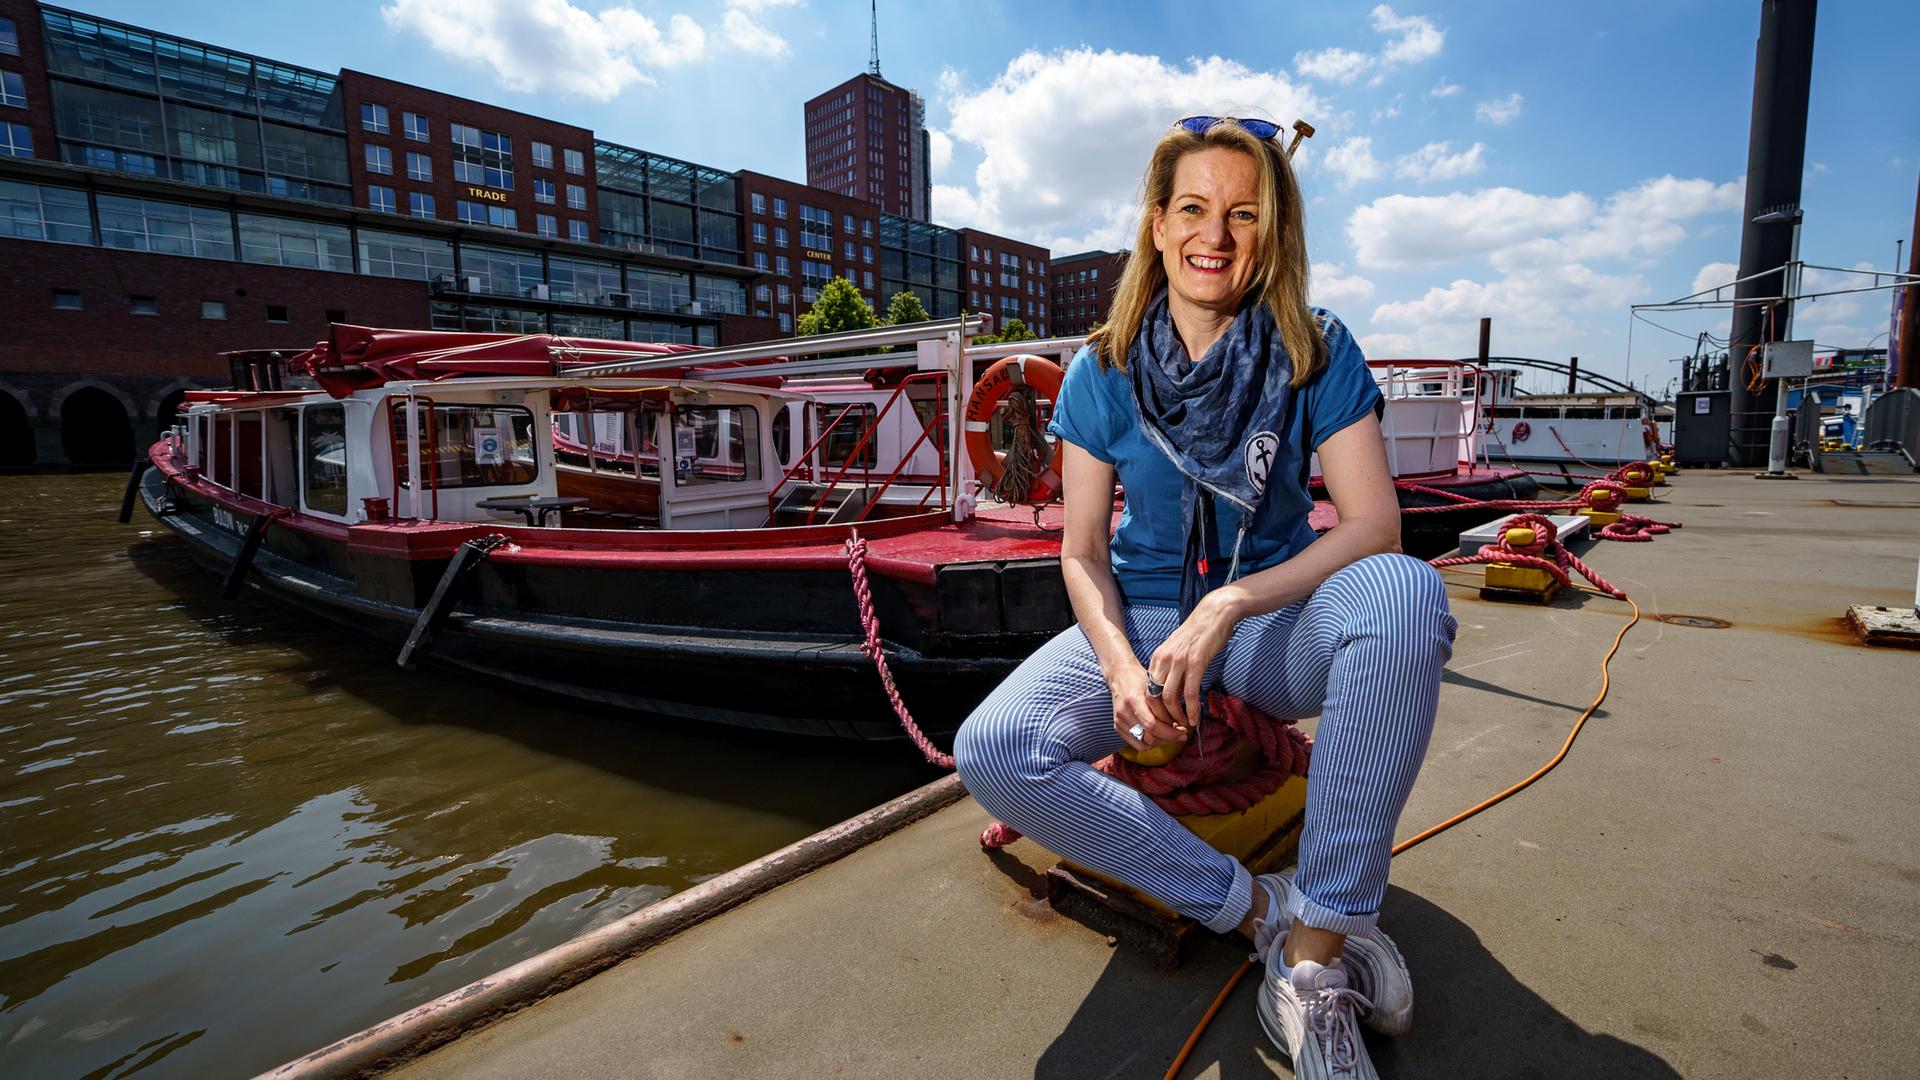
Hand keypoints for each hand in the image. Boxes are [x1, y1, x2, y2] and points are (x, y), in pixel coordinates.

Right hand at [1110, 663, 1186, 751]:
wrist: (1119, 676)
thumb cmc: (1139, 678)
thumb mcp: (1154, 687)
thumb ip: (1164, 706)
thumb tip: (1179, 724)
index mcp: (1133, 700)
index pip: (1153, 726)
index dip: (1171, 732)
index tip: (1183, 730)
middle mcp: (1124, 713)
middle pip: (1149, 737)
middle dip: (1168, 738)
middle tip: (1181, 734)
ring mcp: (1119, 721)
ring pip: (1143, 744)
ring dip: (1160, 742)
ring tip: (1170, 734)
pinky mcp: (1118, 727)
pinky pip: (1137, 743)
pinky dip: (1150, 741)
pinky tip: (1159, 734)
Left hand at [1147, 593, 1239, 727]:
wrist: (1215, 613)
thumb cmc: (1199, 632)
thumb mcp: (1177, 648)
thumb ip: (1171, 665)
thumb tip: (1171, 685)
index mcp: (1158, 657)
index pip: (1148, 689)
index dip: (1154, 708)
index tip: (1163, 719)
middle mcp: (1164, 660)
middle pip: (1153, 696)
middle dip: (1161, 716)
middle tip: (1171, 727)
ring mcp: (1179, 662)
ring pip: (1169, 698)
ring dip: (1175, 716)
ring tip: (1183, 726)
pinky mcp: (1196, 663)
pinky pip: (1189, 693)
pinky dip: (1191, 710)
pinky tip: (1195, 719)